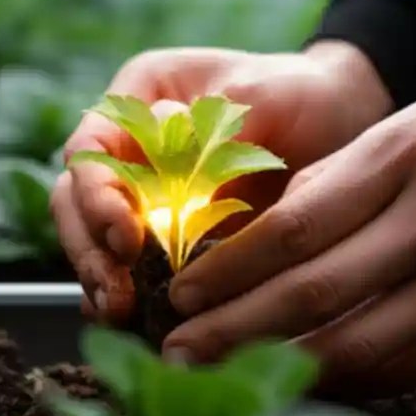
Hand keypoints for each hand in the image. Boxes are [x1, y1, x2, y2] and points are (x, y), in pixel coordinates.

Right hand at [52, 41, 393, 321]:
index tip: (129, 236)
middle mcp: (129, 145)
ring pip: (93, 239)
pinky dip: (127, 295)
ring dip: (99, 278)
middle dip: (89, 248)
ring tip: (119, 313)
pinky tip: (135, 322)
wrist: (340, 119)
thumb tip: (184, 191)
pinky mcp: (167, 239)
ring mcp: (143, 194)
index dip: (98, 196)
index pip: (91, 149)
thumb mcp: (264, 97)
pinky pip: (130, 270)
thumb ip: (216, 137)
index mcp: (140, 97)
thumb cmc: (299, 92)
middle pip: (76, 199)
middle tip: (115, 292)